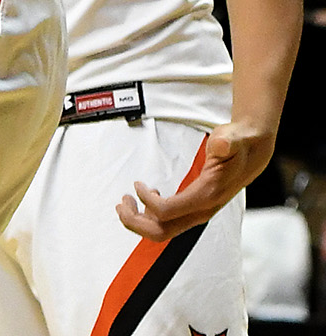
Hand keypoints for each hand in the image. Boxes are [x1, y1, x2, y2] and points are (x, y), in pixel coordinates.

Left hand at [116, 125, 273, 240]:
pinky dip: (151, 215)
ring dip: (140, 221)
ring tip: (125, 202)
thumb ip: (227, 142)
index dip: (148, 202)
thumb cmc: (237, 145)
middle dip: (136, 223)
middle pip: (163, 232)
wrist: (251, 153)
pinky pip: (169, 222)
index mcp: (207, 196)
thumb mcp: (232, 138)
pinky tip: (146, 196)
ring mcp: (198, 212)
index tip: (137, 184)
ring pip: (164, 230)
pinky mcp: (194, 209)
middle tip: (120, 203)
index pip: (169, 212)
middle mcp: (202, 210)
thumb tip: (222, 144)